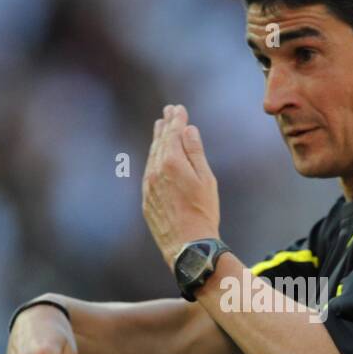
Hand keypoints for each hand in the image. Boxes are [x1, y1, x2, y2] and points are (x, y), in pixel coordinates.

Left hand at [142, 103, 220, 265]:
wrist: (187, 245)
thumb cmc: (203, 212)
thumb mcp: (206, 179)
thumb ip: (195, 152)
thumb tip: (188, 130)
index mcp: (171, 162)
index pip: (173, 133)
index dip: (176, 119)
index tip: (178, 108)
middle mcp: (155, 170)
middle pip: (159, 142)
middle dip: (165, 125)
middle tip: (168, 112)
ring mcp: (148, 185)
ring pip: (151, 156)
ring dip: (157, 141)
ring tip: (160, 128)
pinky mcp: (146, 199)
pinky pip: (148, 172)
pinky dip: (153, 159)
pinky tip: (157, 158)